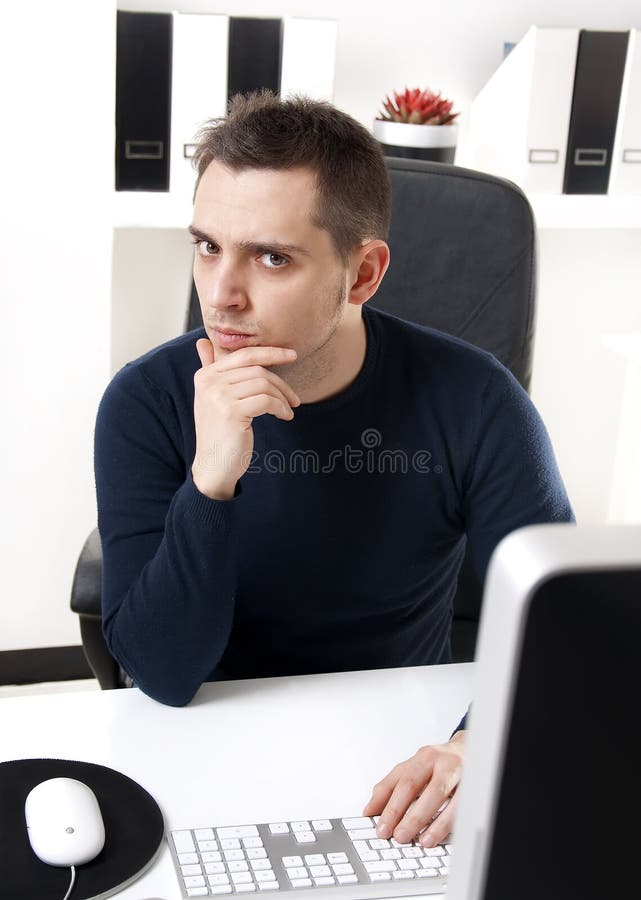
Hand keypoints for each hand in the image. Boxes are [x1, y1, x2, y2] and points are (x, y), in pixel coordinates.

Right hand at [192, 339, 299, 499]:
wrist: (213, 465)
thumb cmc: (219, 431)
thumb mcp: (211, 398)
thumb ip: (209, 369)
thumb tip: (202, 341)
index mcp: (205, 375)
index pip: (244, 354)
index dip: (271, 352)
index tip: (292, 356)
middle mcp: (209, 382)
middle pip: (257, 370)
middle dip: (281, 383)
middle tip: (294, 398)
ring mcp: (219, 397)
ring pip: (264, 384)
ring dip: (282, 398)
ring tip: (288, 410)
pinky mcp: (232, 413)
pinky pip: (266, 400)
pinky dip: (281, 408)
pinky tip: (285, 417)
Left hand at [362, 731, 465, 847]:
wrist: (472, 751)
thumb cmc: (440, 764)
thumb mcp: (415, 769)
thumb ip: (391, 787)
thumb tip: (369, 811)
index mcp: (423, 757)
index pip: (401, 780)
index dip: (387, 804)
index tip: (379, 826)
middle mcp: (439, 762)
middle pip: (415, 785)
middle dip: (402, 812)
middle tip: (394, 835)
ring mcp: (458, 771)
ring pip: (438, 794)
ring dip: (424, 819)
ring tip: (415, 839)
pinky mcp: (473, 785)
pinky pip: (459, 805)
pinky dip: (446, 822)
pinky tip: (436, 835)